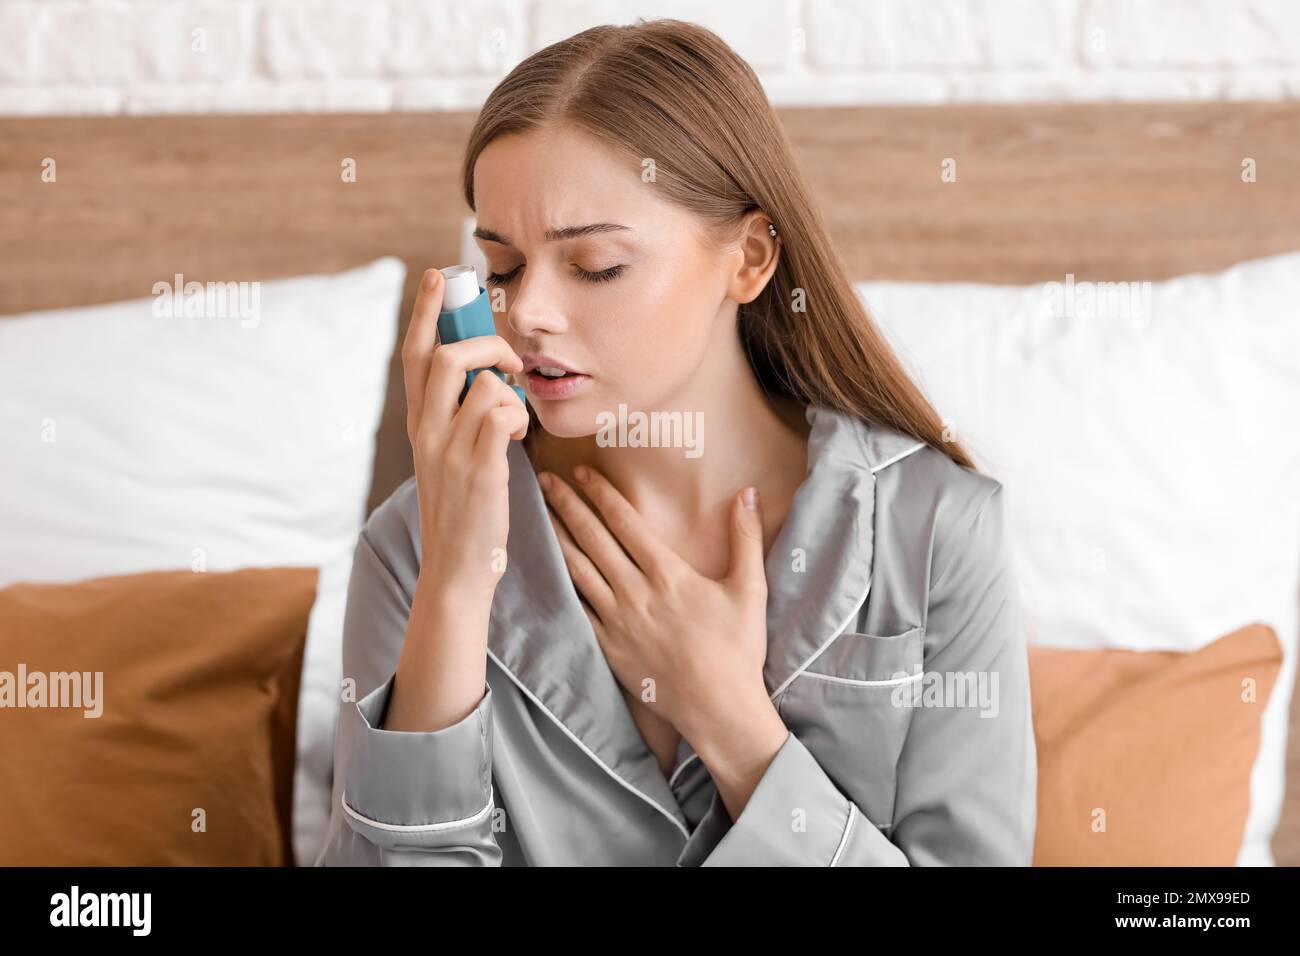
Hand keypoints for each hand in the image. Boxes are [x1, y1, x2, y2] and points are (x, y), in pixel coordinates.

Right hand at [402, 267, 528, 602]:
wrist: (457, 567)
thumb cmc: (463, 509)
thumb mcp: (446, 455)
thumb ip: (457, 416)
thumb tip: (486, 377)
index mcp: (418, 424)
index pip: (415, 355)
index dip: (425, 311)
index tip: (438, 276)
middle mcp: (427, 431)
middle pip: (449, 356)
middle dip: (488, 343)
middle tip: (511, 361)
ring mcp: (451, 449)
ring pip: (484, 384)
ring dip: (511, 395)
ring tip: (514, 424)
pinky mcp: (480, 468)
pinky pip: (503, 415)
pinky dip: (519, 419)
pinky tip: (518, 442)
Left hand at [537, 466, 777, 756]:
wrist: (718, 707)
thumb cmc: (737, 648)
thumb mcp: (750, 589)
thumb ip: (746, 537)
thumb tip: (747, 492)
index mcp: (667, 573)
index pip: (624, 522)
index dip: (600, 493)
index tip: (581, 470)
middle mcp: (635, 592)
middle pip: (592, 538)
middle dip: (566, 505)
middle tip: (544, 479)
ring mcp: (617, 621)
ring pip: (577, 569)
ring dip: (557, 537)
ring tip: (538, 513)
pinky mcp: (607, 647)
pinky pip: (576, 608)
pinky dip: (559, 584)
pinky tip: (546, 568)